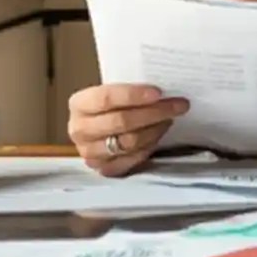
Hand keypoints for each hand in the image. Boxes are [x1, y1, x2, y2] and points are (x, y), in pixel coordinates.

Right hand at [67, 84, 188, 176]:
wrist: (100, 125)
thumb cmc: (111, 106)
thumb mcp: (113, 90)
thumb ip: (130, 88)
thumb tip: (162, 86)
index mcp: (79, 105)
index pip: (106, 99)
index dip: (134, 95)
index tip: (158, 93)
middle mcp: (80, 130)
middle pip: (121, 122)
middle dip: (154, 112)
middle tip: (178, 105)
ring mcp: (90, 152)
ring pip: (129, 142)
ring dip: (155, 130)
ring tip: (169, 118)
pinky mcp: (104, 169)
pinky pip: (132, 159)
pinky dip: (150, 146)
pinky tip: (158, 135)